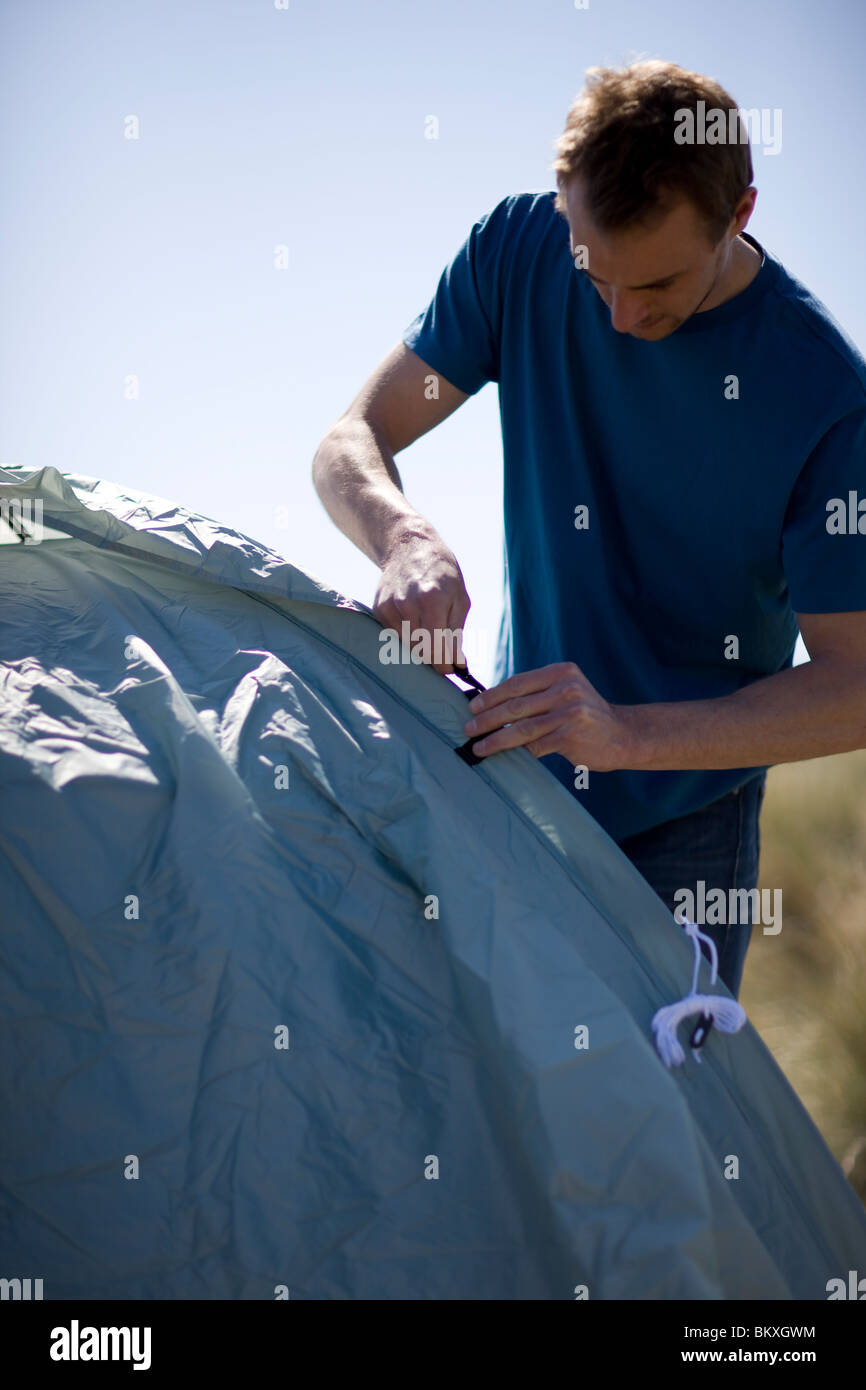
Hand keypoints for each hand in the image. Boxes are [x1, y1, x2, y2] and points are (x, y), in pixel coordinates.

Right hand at [373, 533, 470, 674]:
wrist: (409, 546)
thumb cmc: (442, 573)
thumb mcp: (460, 598)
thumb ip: (457, 632)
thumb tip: (457, 664)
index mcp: (433, 600)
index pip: (436, 649)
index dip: (443, 666)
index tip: (449, 669)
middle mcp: (408, 605)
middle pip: (420, 651)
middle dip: (433, 658)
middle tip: (442, 654)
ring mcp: (390, 607)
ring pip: (405, 646)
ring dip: (419, 647)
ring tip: (429, 633)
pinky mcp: (379, 609)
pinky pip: (393, 636)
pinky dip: (406, 636)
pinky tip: (414, 621)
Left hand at [462, 661, 634, 770]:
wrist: (623, 735)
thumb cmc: (585, 716)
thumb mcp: (566, 692)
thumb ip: (537, 694)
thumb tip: (492, 705)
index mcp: (561, 672)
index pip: (517, 683)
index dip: (491, 696)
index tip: (472, 707)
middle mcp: (566, 688)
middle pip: (516, 705)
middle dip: (487, 719)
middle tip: (469, 728)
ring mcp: (570, 711)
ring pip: (522, 728)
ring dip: (496, 739)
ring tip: (479, 747)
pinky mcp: (571, 735)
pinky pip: (536, 746)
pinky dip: (517, 753)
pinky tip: (503, 757)